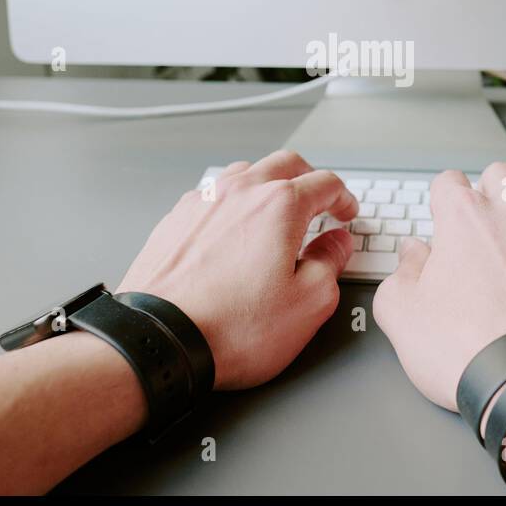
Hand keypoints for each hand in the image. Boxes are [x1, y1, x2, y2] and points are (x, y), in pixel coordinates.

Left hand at [116, 150, 357, 389]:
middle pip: (285, 164)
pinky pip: (211, 194)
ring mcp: (202, 201)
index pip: (324, 184)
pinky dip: (232, 201)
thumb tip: (336, 243)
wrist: (159, 340)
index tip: (345, 211)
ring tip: (275, 209)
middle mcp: (240, 192)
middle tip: (319, 200)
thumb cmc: (230, 328)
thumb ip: (330, 263)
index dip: (343, 197)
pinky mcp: (175, 219)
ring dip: (268, 183)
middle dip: (308, 179)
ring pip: (245, 172)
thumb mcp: (309, 303)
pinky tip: (233, 226)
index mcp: (279, 205)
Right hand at [373, 161, 505, 411]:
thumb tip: (411, 255)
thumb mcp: (402, 317)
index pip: (448, 182)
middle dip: (491, 194)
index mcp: (464, 218)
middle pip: (501, 175)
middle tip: (486, 229)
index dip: (443, 203)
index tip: (445, 223)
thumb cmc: (471, 352)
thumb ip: (401, 274)